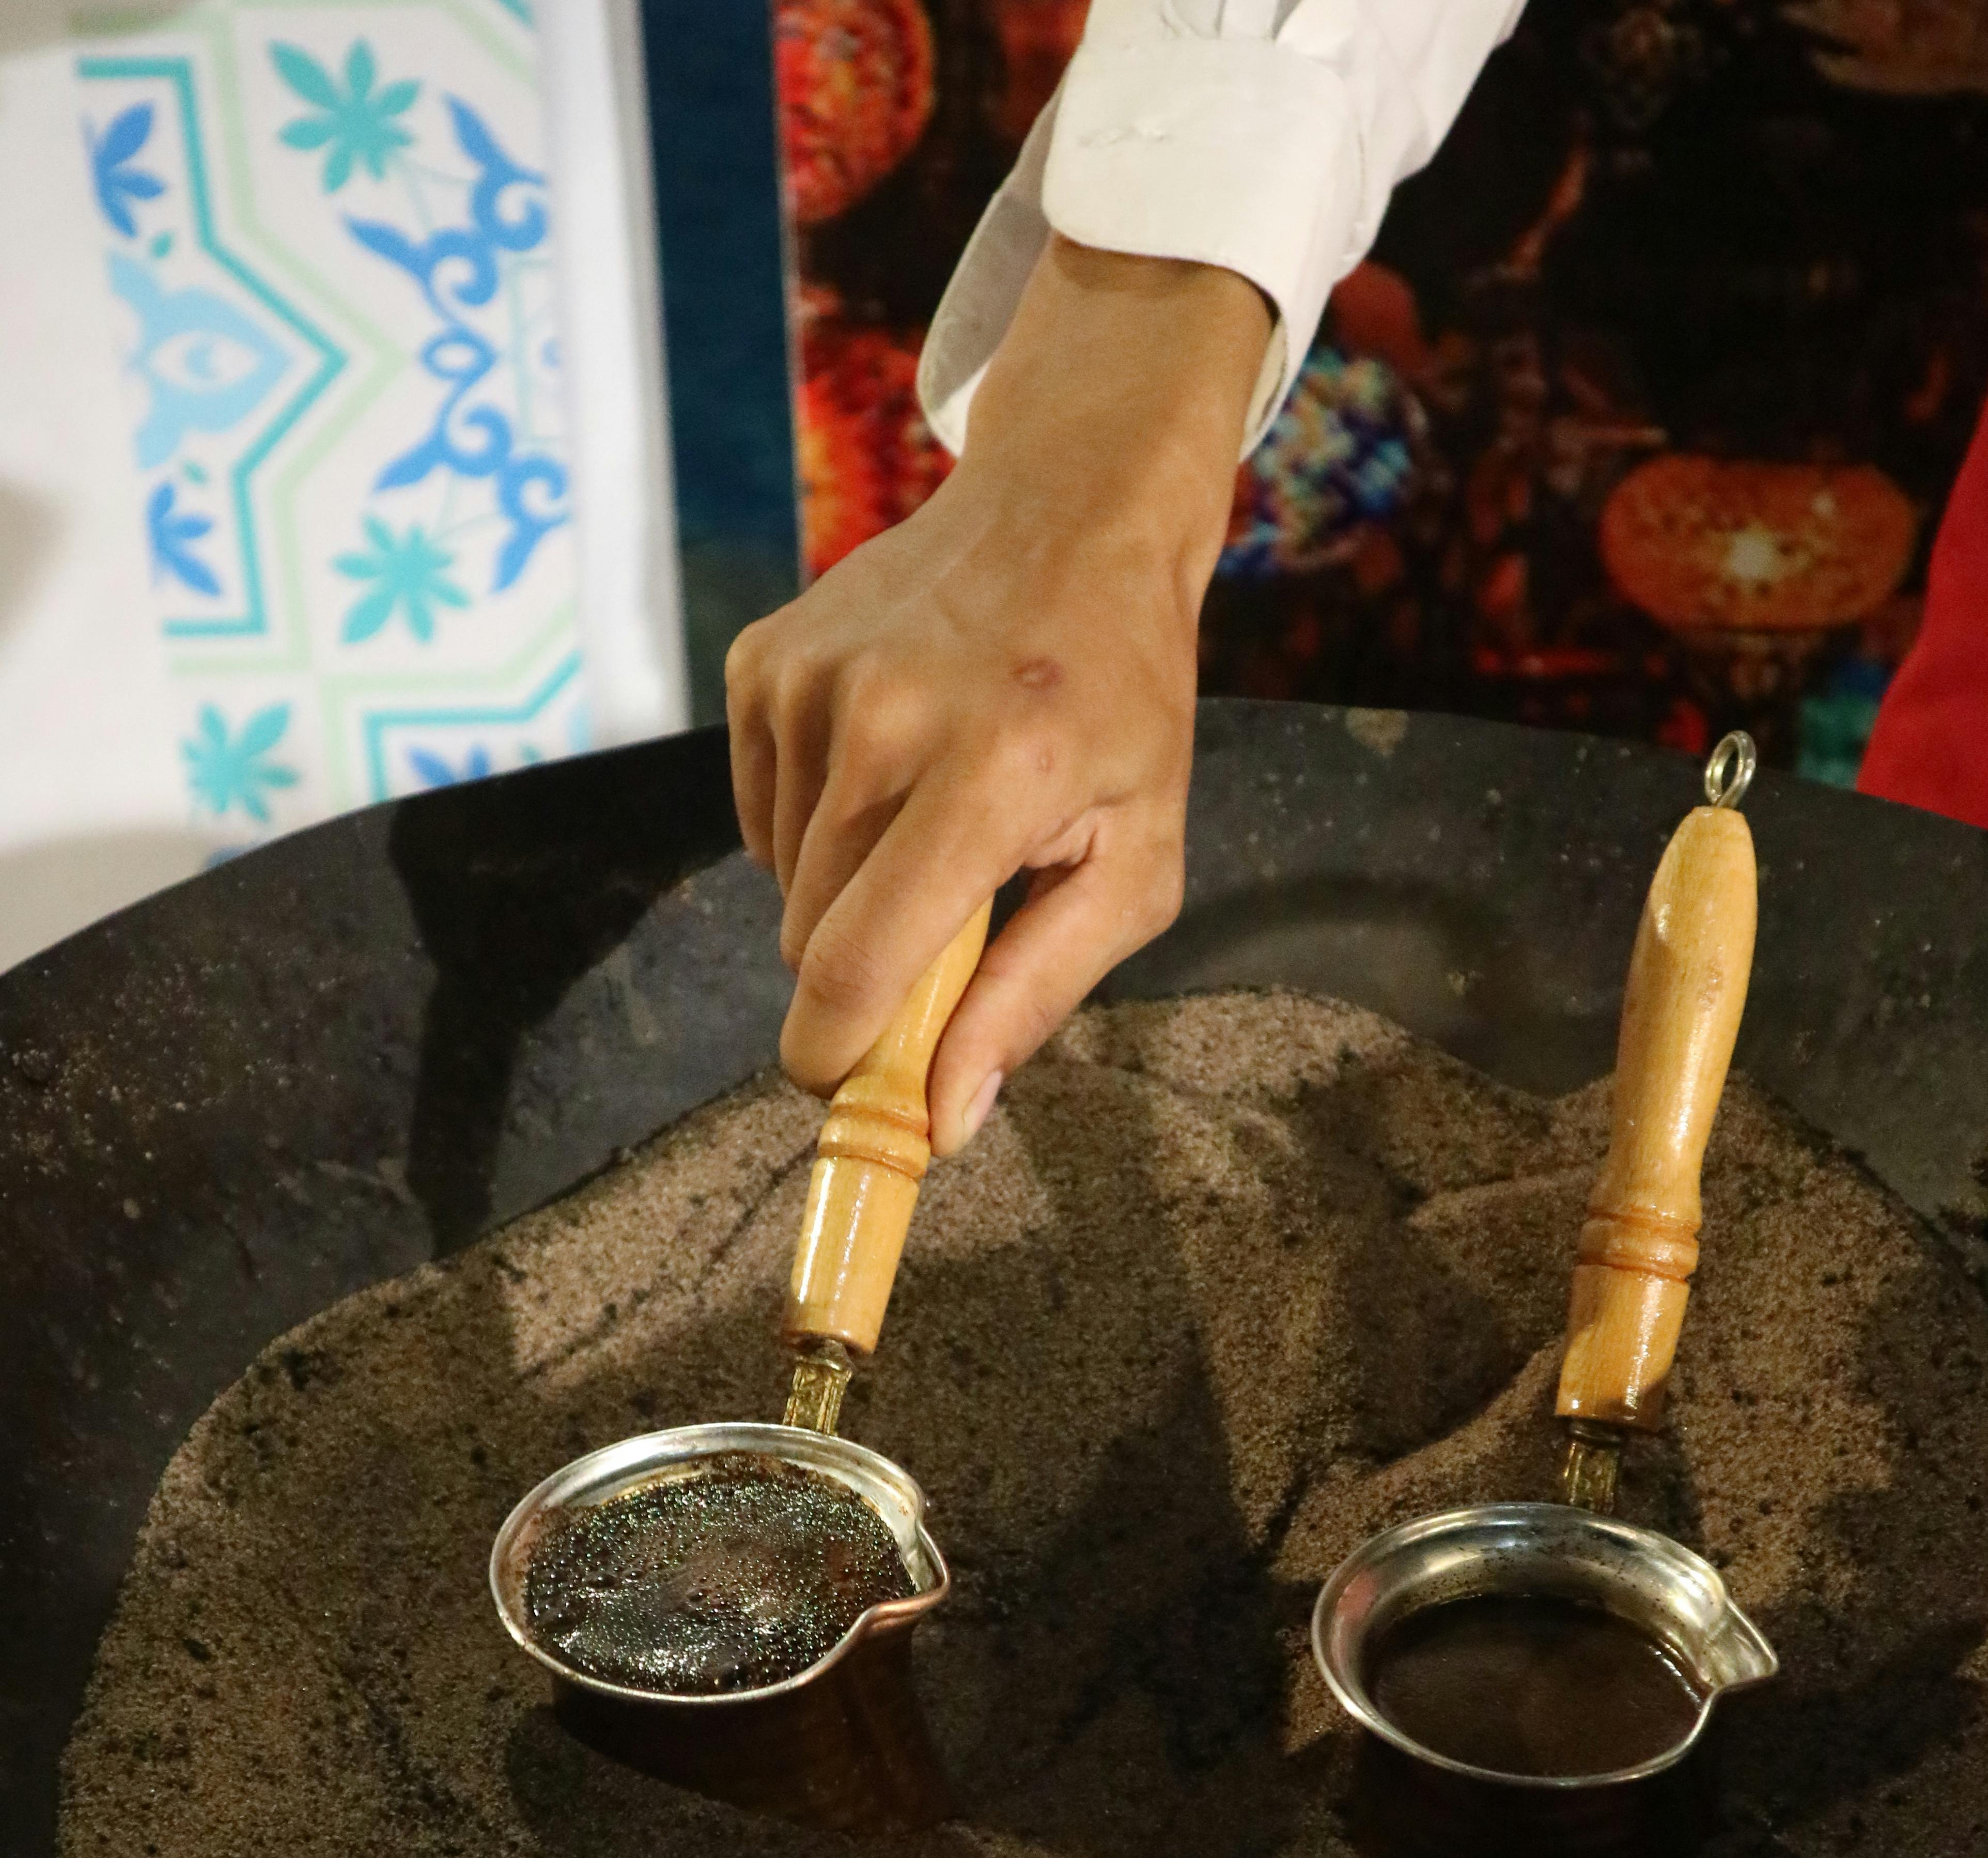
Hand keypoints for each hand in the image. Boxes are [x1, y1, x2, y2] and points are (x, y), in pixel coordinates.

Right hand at [725, 237, 1270, 1151]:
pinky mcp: (764, 661)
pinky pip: (762, 815)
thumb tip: (942, 1121)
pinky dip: (817, 824)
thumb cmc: (1118, 706)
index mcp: (995, 775)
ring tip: (932, 812)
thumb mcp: (1133, 862)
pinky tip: (889, 763)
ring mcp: (812, 680)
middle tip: (948, 915)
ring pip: (786, 883)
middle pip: (813, 940)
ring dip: (849, 888)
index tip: (847, 1089)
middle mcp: (888, 718)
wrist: (1070, 514)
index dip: (836, 1055)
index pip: (860, 960)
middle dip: (867, 969)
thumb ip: (1034, 997)